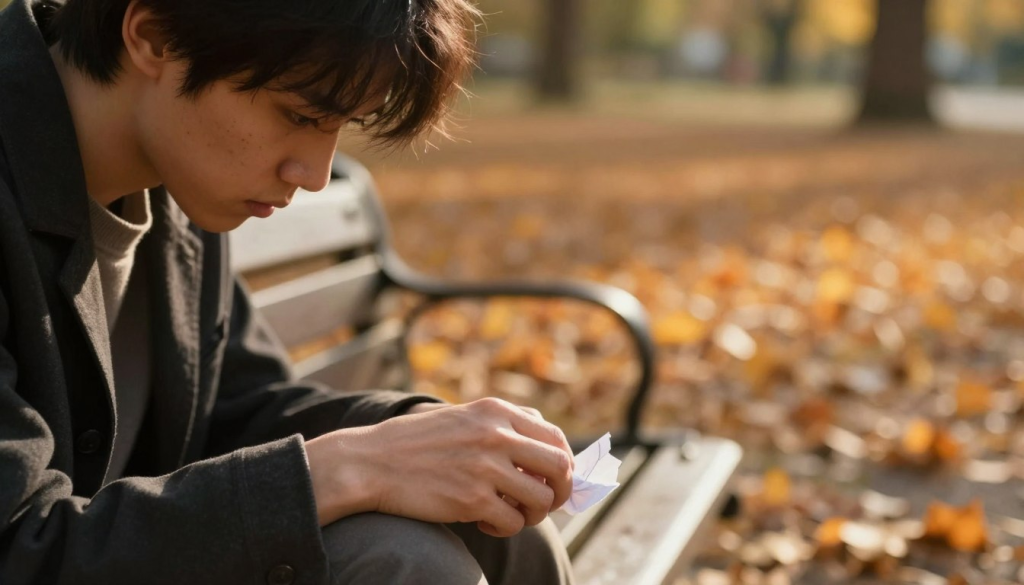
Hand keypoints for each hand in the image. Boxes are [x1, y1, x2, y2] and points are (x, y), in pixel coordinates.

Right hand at [304, 398, 573, 536]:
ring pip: (541, 500)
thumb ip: (503, 424)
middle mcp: (496, 435)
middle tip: (546, 504)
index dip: (565, 464)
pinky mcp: (472, 500)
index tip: (556, 481)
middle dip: (561, 492)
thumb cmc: (416, 443)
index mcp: (496, 411)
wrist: (370, 462)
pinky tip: (483, 522)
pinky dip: (504, 529)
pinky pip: (513, 523)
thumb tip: (549, 445)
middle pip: (560, 467)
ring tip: (509, 513)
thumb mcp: (462, 416)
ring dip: (531, 514)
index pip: (555, 438)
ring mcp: (485, 468)